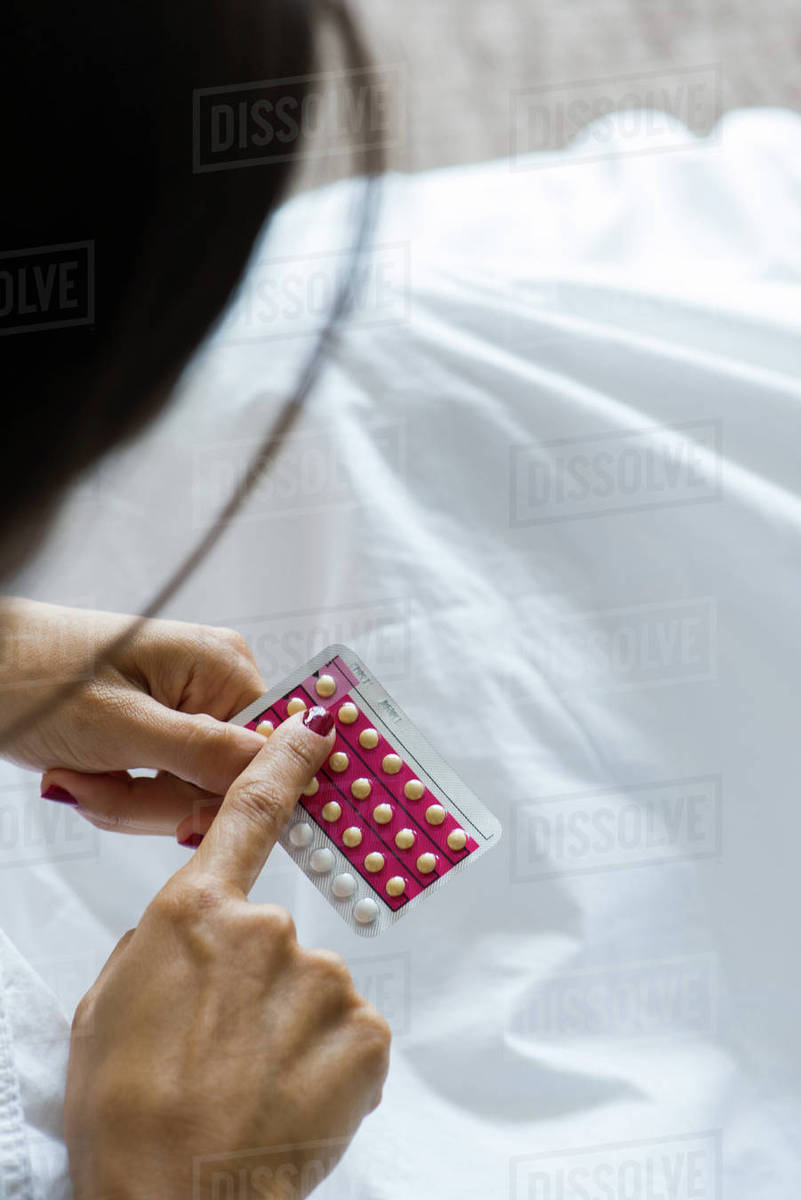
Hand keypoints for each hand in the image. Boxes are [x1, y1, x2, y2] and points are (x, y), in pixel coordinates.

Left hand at [0, 597, 267, 834]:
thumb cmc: (39, 676)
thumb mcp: (125, 726)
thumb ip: (208, 752)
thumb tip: (286, 764)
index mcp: (223, 665)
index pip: (269, 751)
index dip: (233, 796)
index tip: (189, 825)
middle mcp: (215, 683)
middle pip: (227, 779)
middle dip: (161, 802)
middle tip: (103, 792)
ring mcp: (187, 708)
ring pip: (190, 792)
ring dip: (130, 800)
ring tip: (80, 779)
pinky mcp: (160, 729)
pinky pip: (163, 785)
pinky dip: (121, 794)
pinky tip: (84, 775)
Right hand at [65, 709, 390, 1199]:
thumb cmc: (125, 1111)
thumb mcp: (110, 1005)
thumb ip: (162, 947)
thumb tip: (197, 940)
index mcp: (197, 914)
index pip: (249, 814)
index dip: (284, 763)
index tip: (317, 728)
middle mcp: (268, 931)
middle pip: (278, 941)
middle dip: (257, 990)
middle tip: (219, 1055)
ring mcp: (323, 980)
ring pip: (315, 993)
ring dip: (292, 1033)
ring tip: (249, 1089)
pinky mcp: (366, 1032)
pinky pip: (351, 1036)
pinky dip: (328, 1067)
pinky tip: (289, 1103)